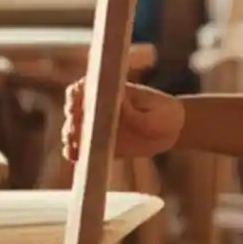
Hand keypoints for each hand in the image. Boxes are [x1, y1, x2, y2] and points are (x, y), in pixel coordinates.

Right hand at [62, 78, 184, 161]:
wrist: (172, 131)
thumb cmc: (166, 115)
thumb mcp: (155, 115)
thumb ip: (136, 113)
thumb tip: (118, 101)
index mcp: (112, 91)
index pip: (85, 87)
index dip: (75, 95)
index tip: (75, 105)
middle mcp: (101, 106)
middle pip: (74, 109)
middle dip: (71, 119)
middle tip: (75, 131)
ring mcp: (98, 125)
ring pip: (74, 128)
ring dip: (70, 136)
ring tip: (74, 145)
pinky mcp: (100, 143)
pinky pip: (81, 148)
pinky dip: (74, 152)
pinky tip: (74, 156)